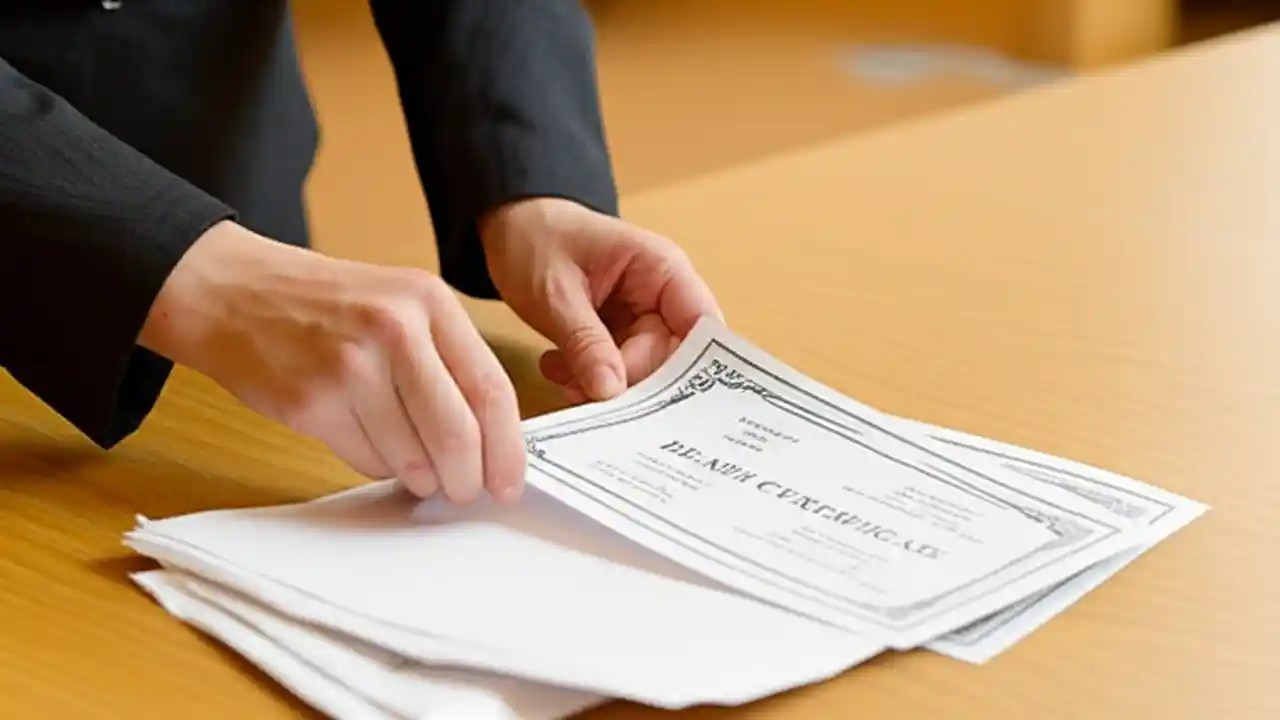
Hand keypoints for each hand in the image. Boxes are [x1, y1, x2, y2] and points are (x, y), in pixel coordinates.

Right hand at [140, 221, 523, 502]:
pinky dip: (377, 466)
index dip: (507, 447)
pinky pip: (366, 460)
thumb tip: (491, 439)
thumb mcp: (399, 304)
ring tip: (414, 468)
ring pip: (412, 456)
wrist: (233, 291)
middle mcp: (394, 327)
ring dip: (421, 477)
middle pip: (458, 432)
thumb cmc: (324, 305)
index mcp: (429, 300)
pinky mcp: (312, 401)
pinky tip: (369, 443)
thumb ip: (447, 360)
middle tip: (466, 490)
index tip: (509, 480)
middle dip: (468, 478)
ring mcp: (350, 365)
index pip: (492, 389)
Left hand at [480, 198, 721, 402]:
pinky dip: (586, 378)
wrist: (508, 228)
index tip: (657, 402)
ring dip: (600, 383)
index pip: (701, 325)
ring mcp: (641, 318)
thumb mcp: (555, 293)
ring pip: (641, 373)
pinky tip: (556, 367)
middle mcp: (661, 296)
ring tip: (560, 373)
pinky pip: (616, 371)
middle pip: (670, 358)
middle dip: (628, 382)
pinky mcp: (619, 336)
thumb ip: (585, 342)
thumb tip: (611, 391)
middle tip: (581, 390)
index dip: (692, 367)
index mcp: (662, 269)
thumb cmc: (536, 240)